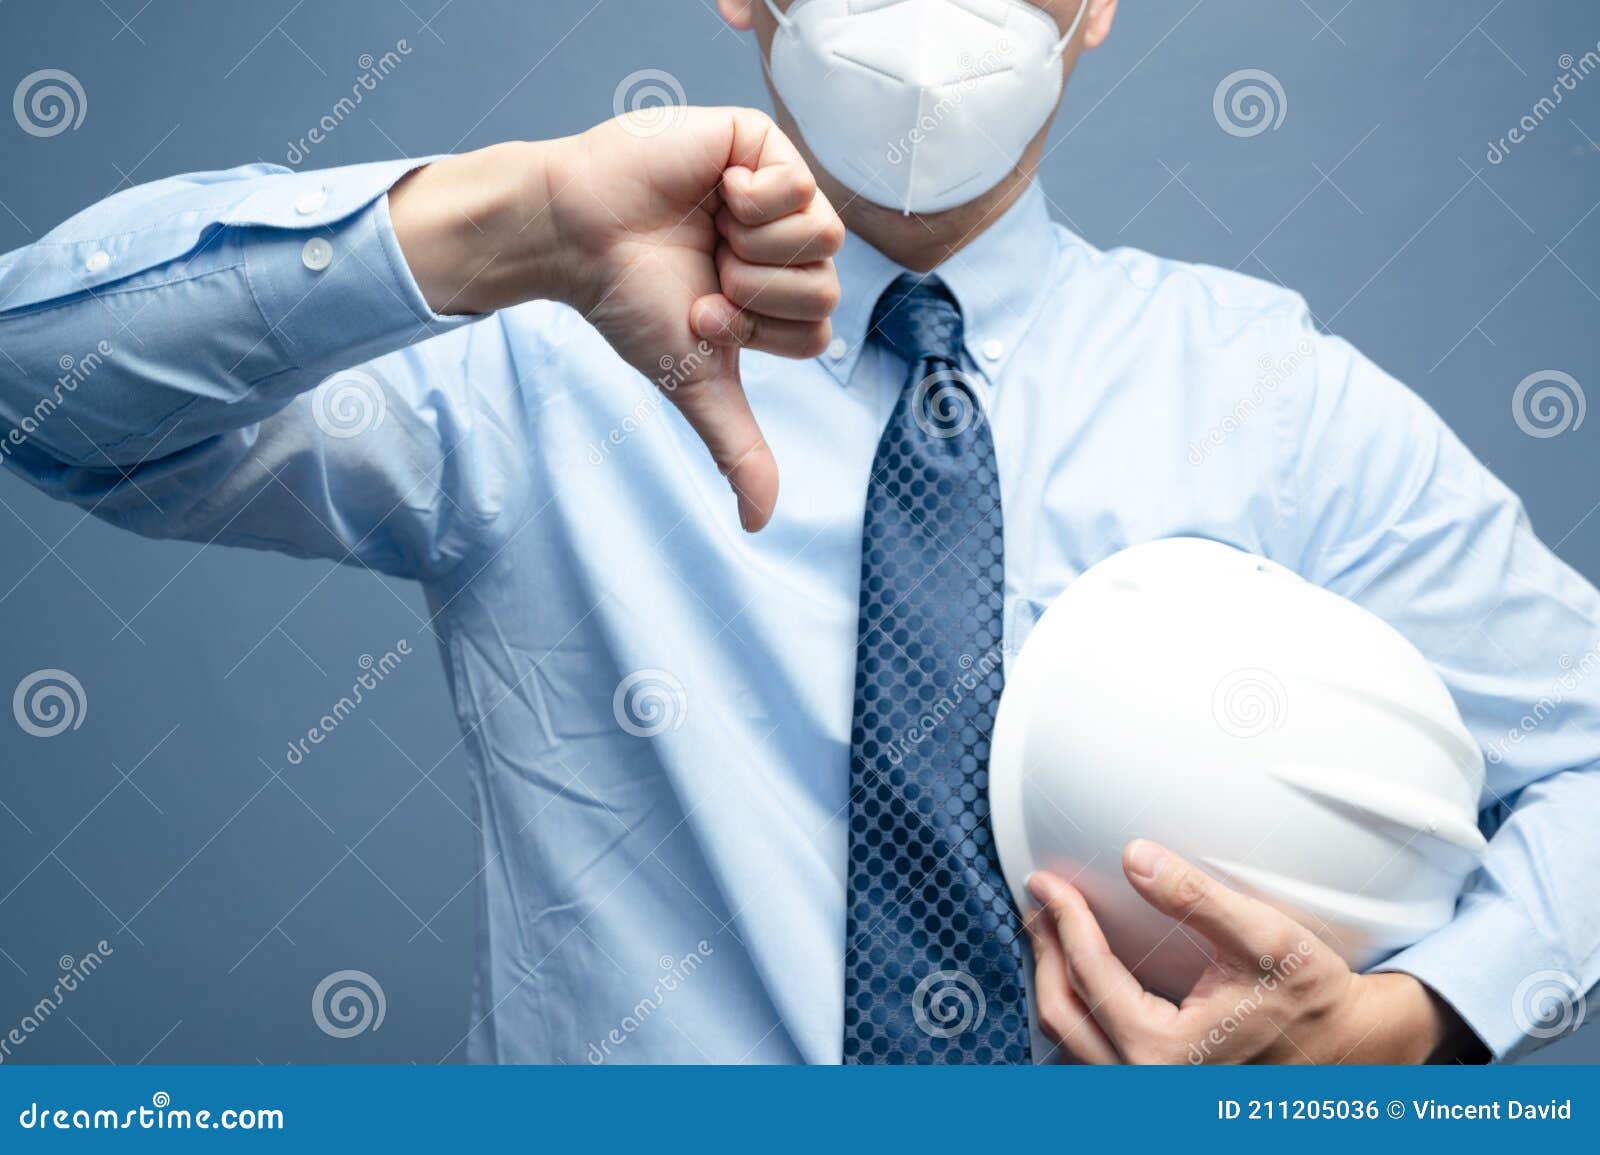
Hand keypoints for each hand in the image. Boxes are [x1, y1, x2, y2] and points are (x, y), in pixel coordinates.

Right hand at [389, 110, 843, 531]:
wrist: (577, 236)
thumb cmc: (629, 301)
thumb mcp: (695, 382)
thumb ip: (736, 447)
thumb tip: (759, 524)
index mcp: (778, 295)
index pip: (819, 329)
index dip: (760, 332)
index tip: (702, 315)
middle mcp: (786, 246)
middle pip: (828, 287)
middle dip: (756, 293)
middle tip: (704, 274)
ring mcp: (779, 193)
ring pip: (825, 238)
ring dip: (753, 248)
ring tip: (708, 232)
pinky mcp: (762, 144)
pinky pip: (801, 182)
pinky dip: (752, 199)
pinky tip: (715, 190)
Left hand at [1024, 840, 1480, 1063]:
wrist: (1349, 1047)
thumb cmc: (1311, 997)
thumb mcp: (1264, 937)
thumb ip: (1197, 897)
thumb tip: (1134, 857)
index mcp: (1165, 1053)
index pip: (1091, 973)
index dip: (1063, 919)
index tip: (1045, 882)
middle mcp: (1146, 1083)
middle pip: (1062, 1012)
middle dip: (1045, 951)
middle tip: (1039, 902)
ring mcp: (1147, 1091)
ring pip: (1069, 1040)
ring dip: (1055, 982)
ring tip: (1051, 931)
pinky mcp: (1154, 1087)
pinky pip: (1091, 1052)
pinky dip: (1078, 1008)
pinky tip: (1083, 972)